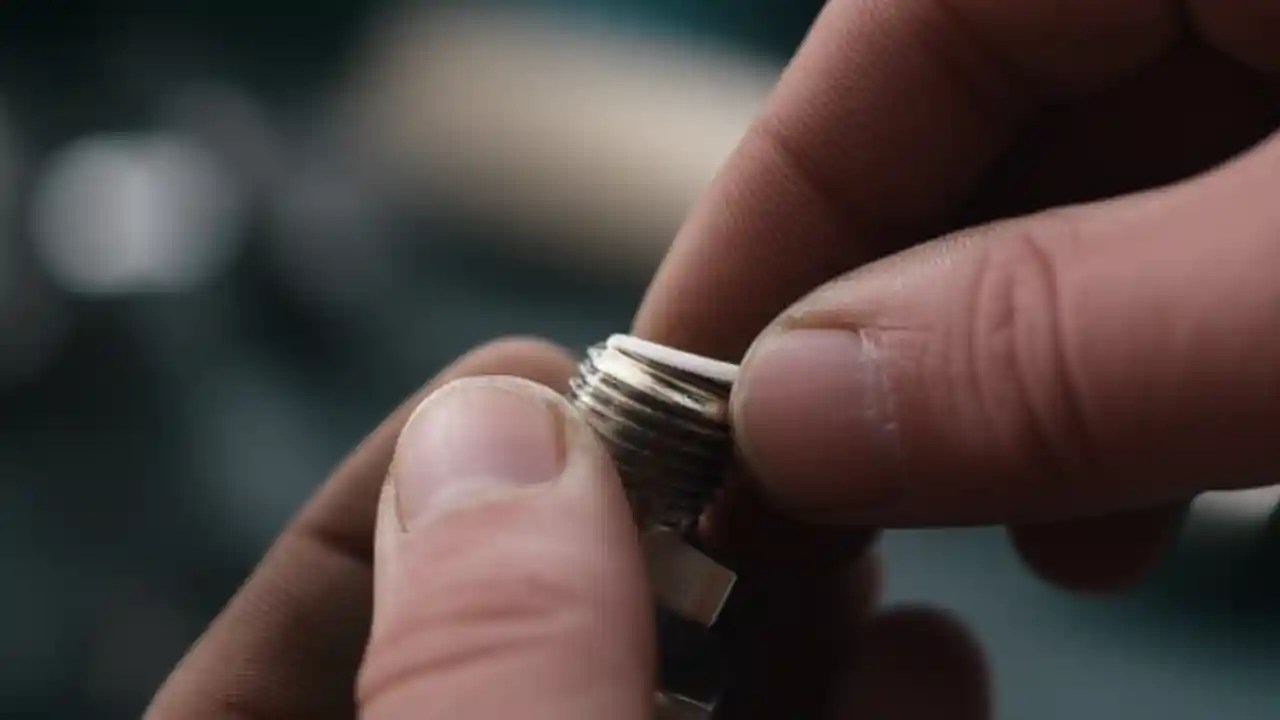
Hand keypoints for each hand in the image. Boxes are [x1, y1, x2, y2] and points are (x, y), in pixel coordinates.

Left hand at [145, 339, 985, 718]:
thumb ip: (474, 679)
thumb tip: (488, 430)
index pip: (309, 635)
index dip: (411, 498)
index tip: (534, 380)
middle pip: (521, 652)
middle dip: (644, 544)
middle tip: (746, 451)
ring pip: (672, 712)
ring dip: (783, 625)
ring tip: (865, 540)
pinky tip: (933, 674)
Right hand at [635, 0, 1279, 591]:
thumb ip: (1061, 342)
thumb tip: (790, 418)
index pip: (906, 28)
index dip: (771, 220)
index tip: (683, 403)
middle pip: (982, 126)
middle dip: (907, 335)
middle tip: (834, 509)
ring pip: (1095, 199)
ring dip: (1030, 378)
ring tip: (1028, 535)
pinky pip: (1207, 241)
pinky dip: (1153, 367)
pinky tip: (1145, 487)